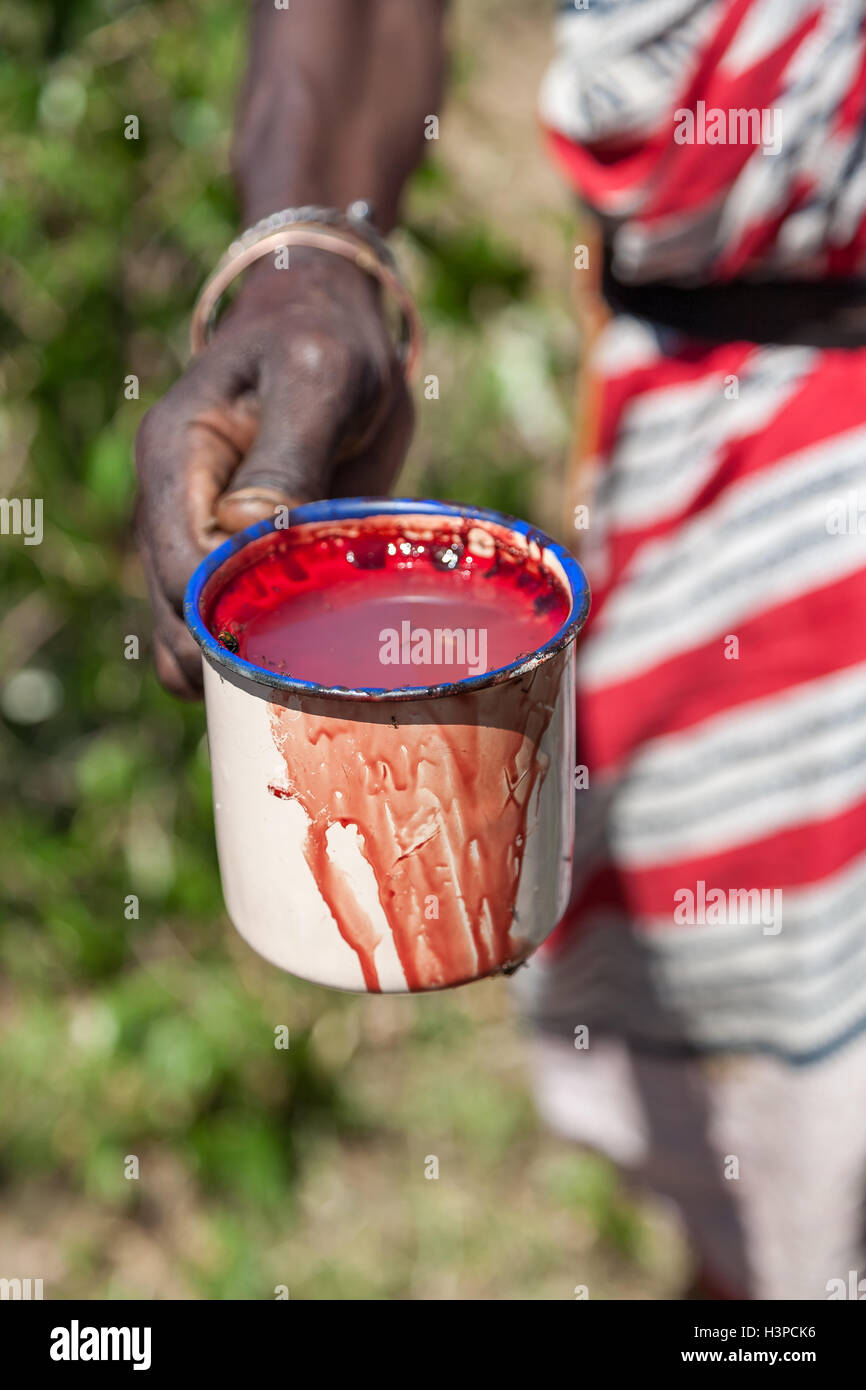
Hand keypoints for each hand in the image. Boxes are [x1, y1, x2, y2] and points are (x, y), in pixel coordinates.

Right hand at [134, 250, 413, 696]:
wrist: (335, 326)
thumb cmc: (325, 340)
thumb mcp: (316, 377)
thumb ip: (287, 453)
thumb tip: (248, 533)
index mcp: (176, 462)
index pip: (180, 573)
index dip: (228, 619)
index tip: (298, 639)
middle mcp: (177, 512)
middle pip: (180, 623)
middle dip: (237, 660)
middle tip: (316, 674)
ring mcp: (206, 542)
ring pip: (202, 639)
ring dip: (254, 667)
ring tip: (321, 675)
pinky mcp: (244, 560)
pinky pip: (242, 629)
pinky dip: (275, 654)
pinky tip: (324, 660)